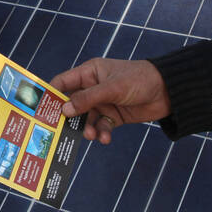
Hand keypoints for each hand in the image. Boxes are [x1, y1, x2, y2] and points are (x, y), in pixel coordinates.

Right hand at [49, 58, 170, 143]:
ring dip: (87, 128)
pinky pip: (101, 126)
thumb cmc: (139, 79)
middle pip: (73, 105)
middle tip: (62, 132)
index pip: (63, 83)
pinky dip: (101, 133)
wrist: (169, 91)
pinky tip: (105, 138)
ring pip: (86, 119)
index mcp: (89, 73)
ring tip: (92, 136)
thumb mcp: (112, 88)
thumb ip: (88, 99)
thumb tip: (64, 110)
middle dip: (70, 119)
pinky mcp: (114, 116)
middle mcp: (93, 88)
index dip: (52, 96)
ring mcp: (103, 103)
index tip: (42, 111)